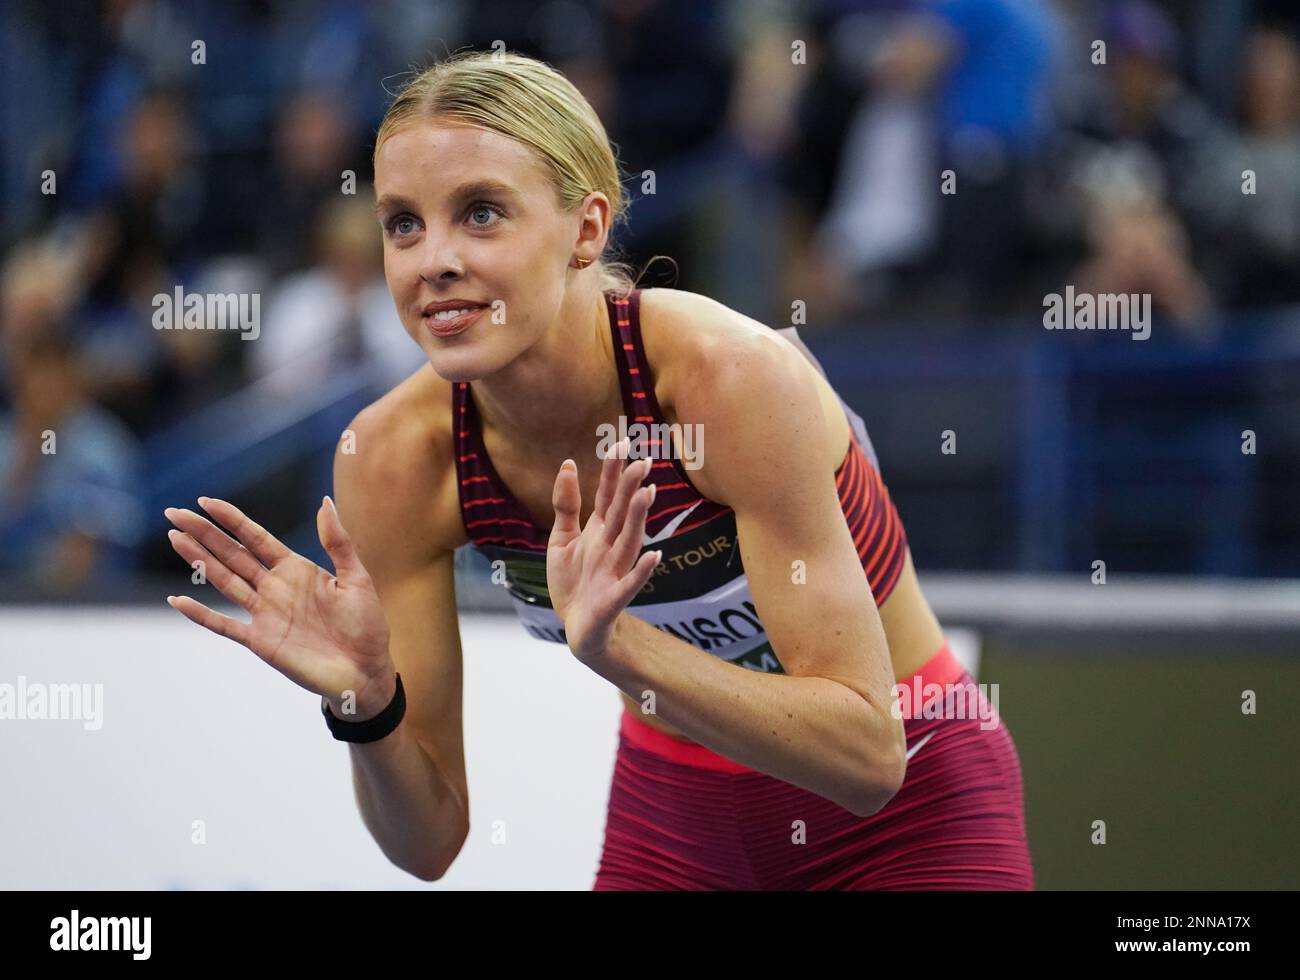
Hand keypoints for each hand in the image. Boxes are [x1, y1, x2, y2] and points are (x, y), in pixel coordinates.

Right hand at [163, 496, 393, 717]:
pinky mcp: (260, 641)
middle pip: (232, 554)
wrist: (366, 671)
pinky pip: (224, 625)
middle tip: (174, 512)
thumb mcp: (356, 578)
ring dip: (198, 560)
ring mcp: (265, 614)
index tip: (205, 500)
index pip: (255, 537)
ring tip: (174, 537)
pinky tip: (179, 600)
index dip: (231, 519)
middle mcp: (275, 587)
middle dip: (204, 533)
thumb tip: (325, 501)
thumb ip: (338, 542)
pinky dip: (201, 614)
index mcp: (296, 569)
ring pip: (223, 581)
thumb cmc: (366, 624)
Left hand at [547, 438, 660, 662]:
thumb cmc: (572, 582)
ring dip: (639, 519)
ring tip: (647, 494)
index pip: (607, 496)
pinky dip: (642, 571)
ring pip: (630, 541)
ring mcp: (615, 571)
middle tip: (643, 462)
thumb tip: (567, 463)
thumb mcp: (561, 539)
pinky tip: (655, 556)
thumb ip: (566, 505)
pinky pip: (630, 583)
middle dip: (631, 489)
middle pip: (622, 514)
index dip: (612, 472)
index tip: (620, 443)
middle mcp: (611, 546)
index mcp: (599, 530)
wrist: (575, 626)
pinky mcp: (614, 598)